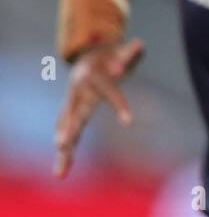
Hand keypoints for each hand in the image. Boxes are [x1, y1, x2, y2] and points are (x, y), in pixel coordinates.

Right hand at [53, 38, 144, 178]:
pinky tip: (63, 168)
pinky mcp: (71, 111)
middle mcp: (79, 91)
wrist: (88, 56)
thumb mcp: (122, 52)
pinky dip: (65, 150)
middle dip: (68, 129)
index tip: (130, 122)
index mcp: (95, 77)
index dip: (120, 106)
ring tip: (61, 171)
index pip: (110, 93)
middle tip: (61, 145)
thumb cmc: (111, 55)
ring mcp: (72, 102)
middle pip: (74, 113)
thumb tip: (140, 45)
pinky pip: (67, 131)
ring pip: (66, 126)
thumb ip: (130, 52)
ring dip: (64, 147)